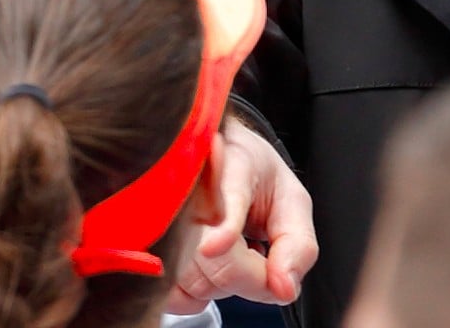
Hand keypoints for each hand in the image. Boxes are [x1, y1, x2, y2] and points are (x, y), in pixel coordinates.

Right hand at [167, 118, 317, 312]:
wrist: (214, 150)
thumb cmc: (254, 177)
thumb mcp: (291, 202)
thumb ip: (298, 246)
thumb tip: (285, 291)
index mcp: (230, 170)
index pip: (224, 202)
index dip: (223, 226)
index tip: (214, 247)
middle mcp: (188, 196)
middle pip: (220, 266)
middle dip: (253, 277)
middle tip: (261, 253)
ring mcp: (164, 223)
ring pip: (197, 286)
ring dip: (225, 284)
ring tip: (236, 251)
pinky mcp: (150, 249)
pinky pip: (176, 298)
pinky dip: (199, 295)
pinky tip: (210, 266)